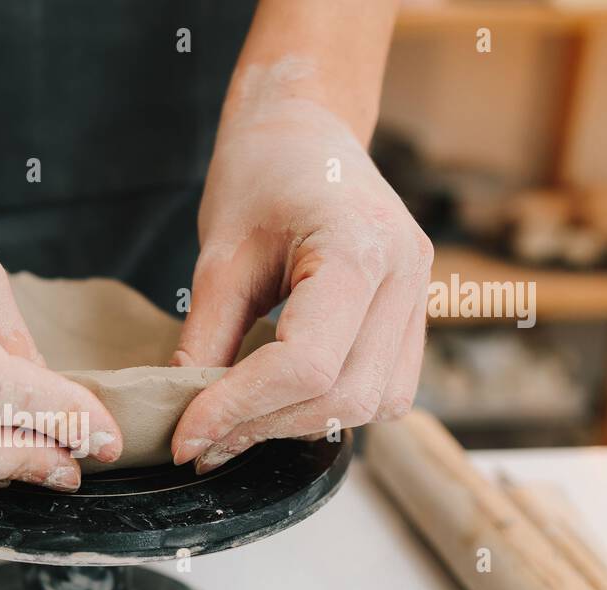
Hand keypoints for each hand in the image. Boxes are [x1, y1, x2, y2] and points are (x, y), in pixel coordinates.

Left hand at [171, 98, 429, 472]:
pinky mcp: (412, 317)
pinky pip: (383, 391)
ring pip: (371, 404)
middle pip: (343, 395)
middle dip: (265, 427)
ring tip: (234, 425)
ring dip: (297, 426)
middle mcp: (406, 275)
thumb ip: (204, 340)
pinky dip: (328, 409)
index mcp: (359, 246)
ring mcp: (420, 297)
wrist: (306, 129)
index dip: (240, 409)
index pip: (305, 363)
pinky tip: (277, 403)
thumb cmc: (261, 172)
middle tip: (202, 442)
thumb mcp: (217, 256)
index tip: (186, 437)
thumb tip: (187, 417)